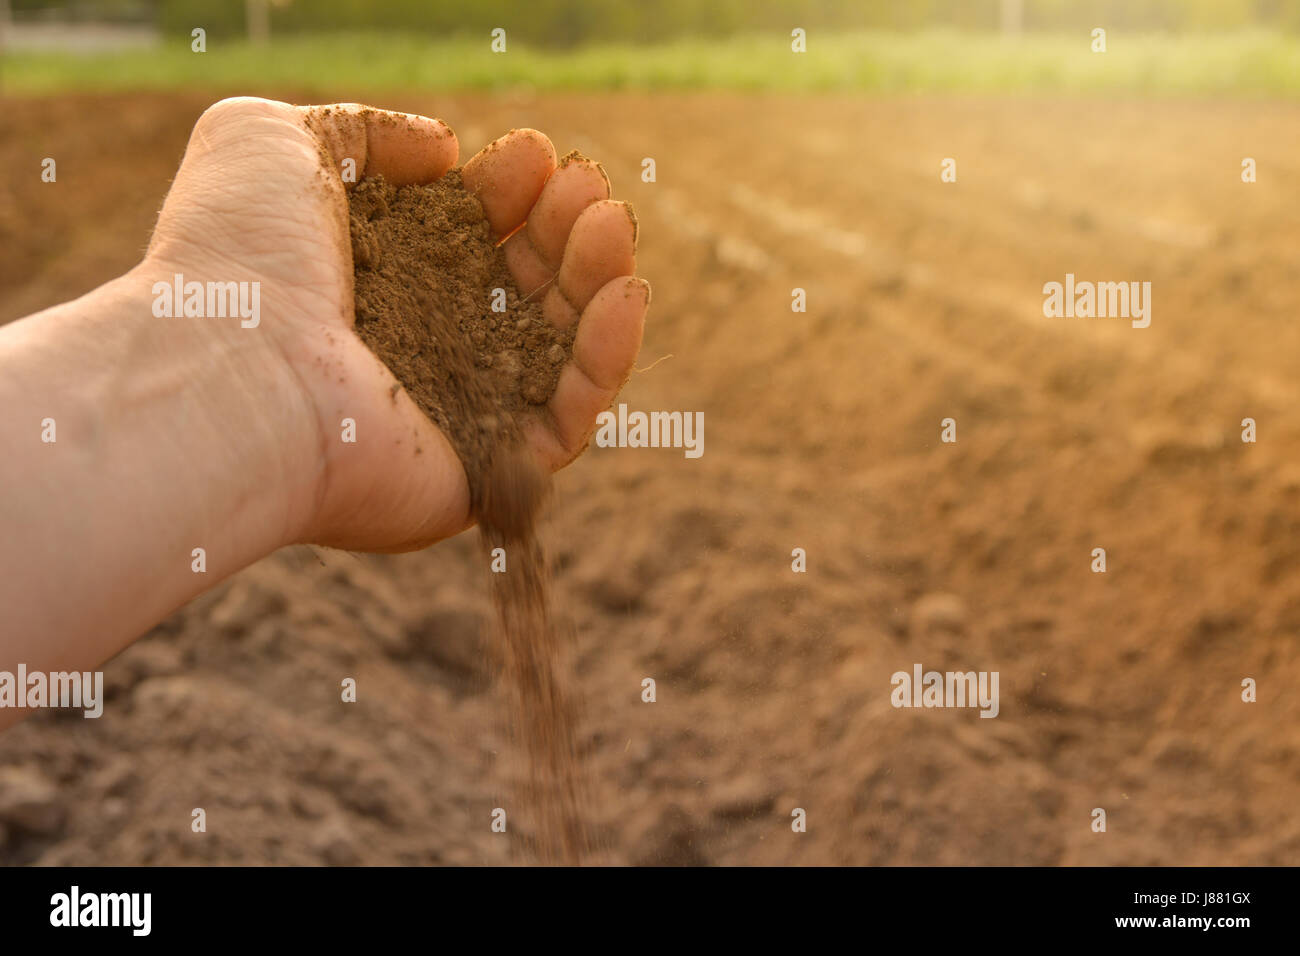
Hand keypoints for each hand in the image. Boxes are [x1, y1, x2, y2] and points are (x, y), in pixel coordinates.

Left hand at [147, 97, 647, 551]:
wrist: (229, 369)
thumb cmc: (239, 259)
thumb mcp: (275, 144)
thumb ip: (367, 131)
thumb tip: (443, 150)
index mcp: (375, 287)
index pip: (467, 238)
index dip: (507, 192)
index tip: (529, 154)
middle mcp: (419, 352)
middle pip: (521, 289)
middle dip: (561, 228)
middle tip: (586, 183)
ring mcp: (457, 416)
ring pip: (558, 349)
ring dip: (595, 279)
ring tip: (610, 223)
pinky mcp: (487, 474)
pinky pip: (570, 419)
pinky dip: (607, 358)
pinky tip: (624, 294)